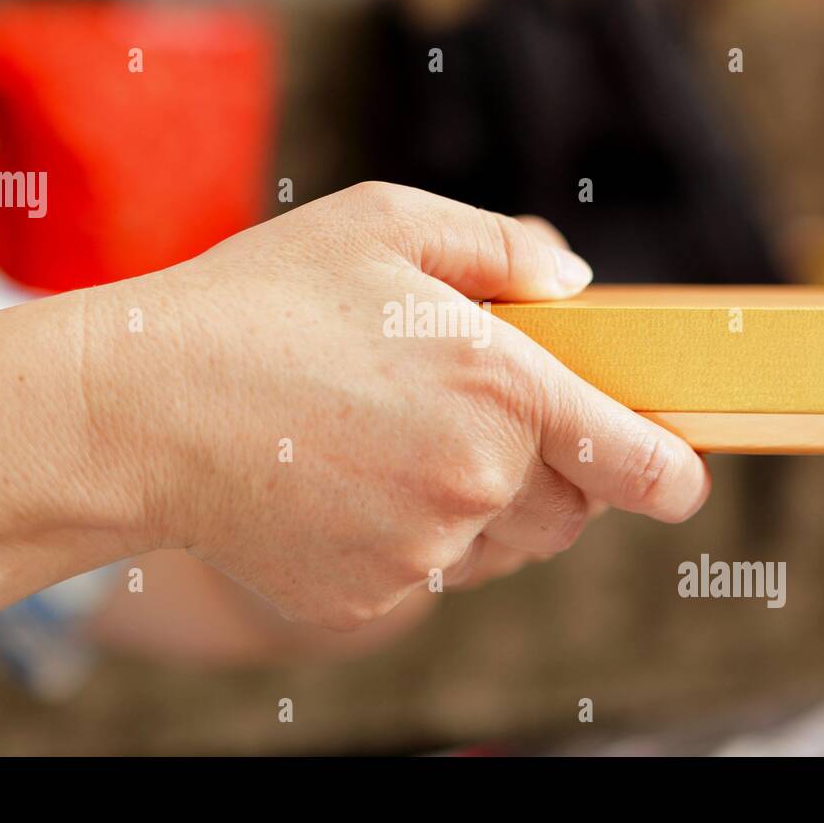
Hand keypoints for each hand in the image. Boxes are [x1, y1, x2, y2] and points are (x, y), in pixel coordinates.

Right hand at [85, 182, 709, 629]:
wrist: (140, 406)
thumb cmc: (261, 302)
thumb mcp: (386, 225)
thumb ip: (502, 250)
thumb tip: (576, 288)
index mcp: (501, 384)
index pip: (638, 460)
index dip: (674, 470)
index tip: (683, 473)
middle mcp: (477, 480)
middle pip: (574, 507)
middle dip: (553, 467)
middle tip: (482, 416)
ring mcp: (423, 551)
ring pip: (505, 545)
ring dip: (486, 504)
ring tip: (399, 442)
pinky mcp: (369, 597)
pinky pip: (430, 576)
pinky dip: (412, 539)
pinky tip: (348, 483)